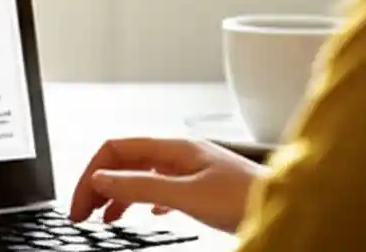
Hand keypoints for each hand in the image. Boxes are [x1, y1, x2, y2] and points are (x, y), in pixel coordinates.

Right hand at [69, 137, 266, 232]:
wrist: (286, 205)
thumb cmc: (247, 196)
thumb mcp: (185, 194)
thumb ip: (141, 188)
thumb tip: (101, 180)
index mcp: (172, 148)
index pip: (115, 150)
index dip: (92, 174)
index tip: (80, 203)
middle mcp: (178, 154)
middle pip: (124, 162)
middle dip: (99, 185)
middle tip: (82, 214)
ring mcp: (189, 169)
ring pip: (140, 176)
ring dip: (117, 195)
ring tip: (104, 217)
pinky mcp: (200, 186)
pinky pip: (159, 188)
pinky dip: (142, 201)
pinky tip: (146, 214)